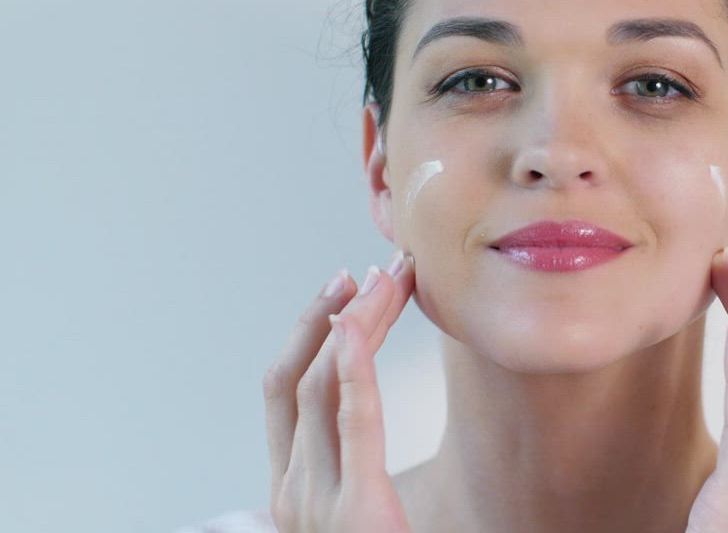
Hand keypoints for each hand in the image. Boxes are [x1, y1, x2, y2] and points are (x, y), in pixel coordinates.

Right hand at [262, 250, 417, 531]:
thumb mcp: (352, 514)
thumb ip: (342, 471)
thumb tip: (337, 434)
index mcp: (287, 489)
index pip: (287, 391)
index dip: (307, 334)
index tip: (343, 292)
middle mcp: (290, 489)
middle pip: (304, 376)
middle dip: (336, 313)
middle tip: (376, 268)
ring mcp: (316, 501)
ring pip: (326, 385)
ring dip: (360, 322)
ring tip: (392, 279)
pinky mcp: (358, 510)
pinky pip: (353, 425)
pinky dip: (354, 367)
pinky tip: (359, 324)